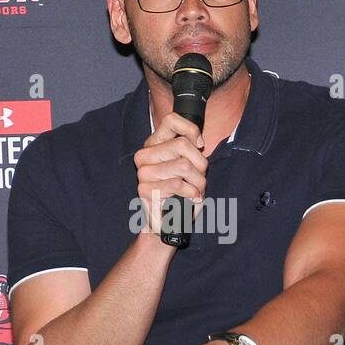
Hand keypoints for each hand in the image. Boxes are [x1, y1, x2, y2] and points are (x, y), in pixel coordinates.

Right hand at [133, 110, 207, 237]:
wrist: (169, 224)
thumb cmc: (182, 193)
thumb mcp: (190, 165)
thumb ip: (190, 148)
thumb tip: (198, 141)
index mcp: (154, 144)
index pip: (172, 120)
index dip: (191, 130)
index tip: (200, 145)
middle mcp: (144, 155)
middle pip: (183, 145)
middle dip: (200, 165)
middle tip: (199, 179)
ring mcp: (143, 173)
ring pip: (184, 165)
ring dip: (198, 182)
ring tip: (196, 191)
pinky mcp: (145, 190)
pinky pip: (178, 184)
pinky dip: (191, 193)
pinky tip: (191, 199)